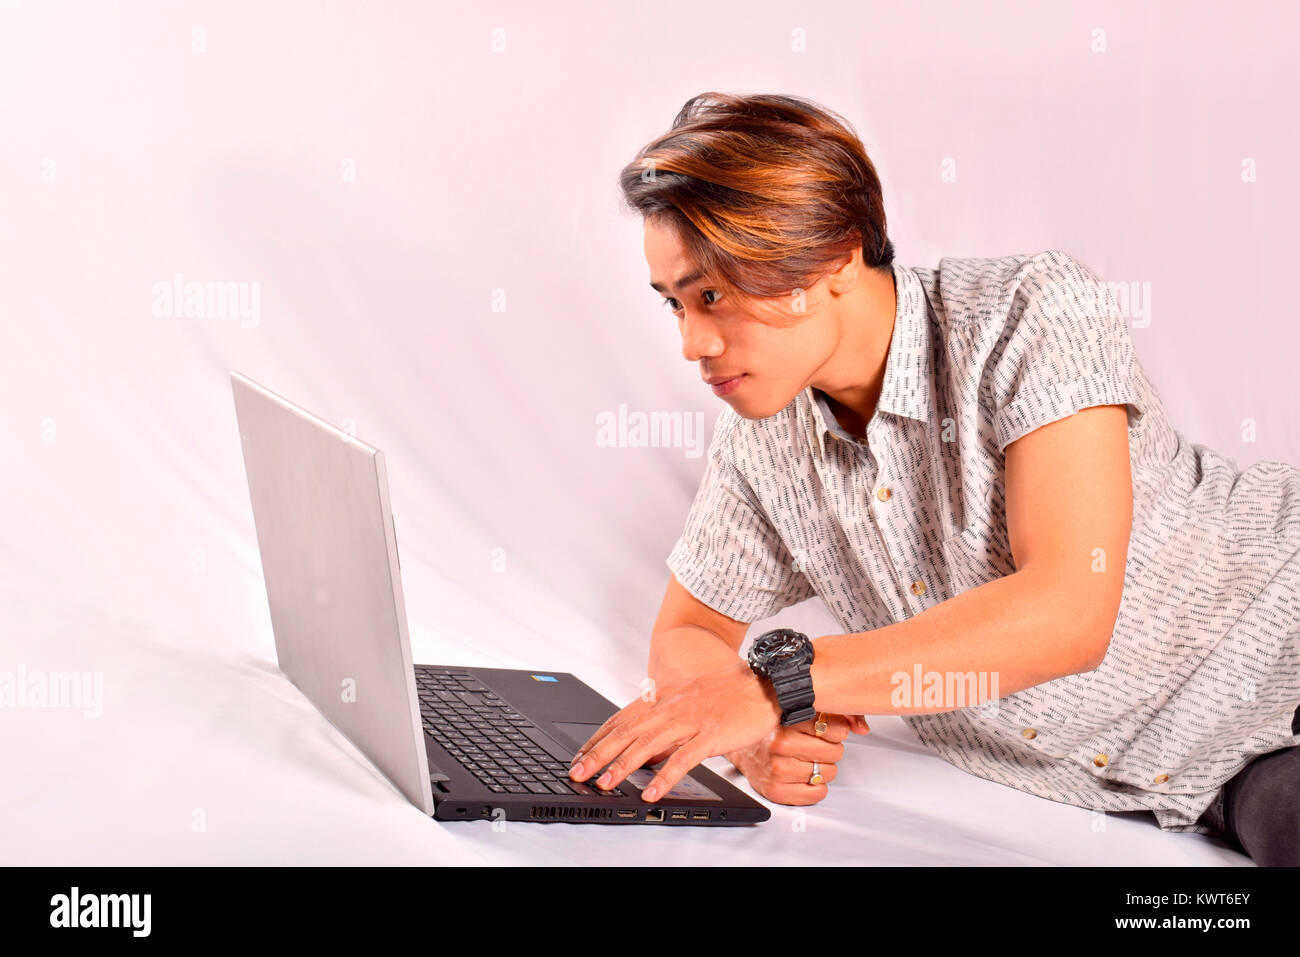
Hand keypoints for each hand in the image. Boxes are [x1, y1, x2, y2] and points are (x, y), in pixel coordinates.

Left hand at [568, 660, 783, 801]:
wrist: (766, 683)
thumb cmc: (731, 693)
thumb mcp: (691, 702)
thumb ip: (666, 723)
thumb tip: (644, 750)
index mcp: (666, 699)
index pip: (623, 718)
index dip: (598, 737)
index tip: (579, 754)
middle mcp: (673, 707)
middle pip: (628, 731)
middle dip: (599, 753)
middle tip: (577, 772)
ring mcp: (692, 720)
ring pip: (648, 744)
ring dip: (623, 765)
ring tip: (605, 783)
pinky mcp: (712, 734)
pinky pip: (684, 758)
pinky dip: (664, 777)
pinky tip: (650, 793)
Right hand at [726, 712, 869, 805]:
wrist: (741, 744)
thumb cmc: (774, 726)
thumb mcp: (802, 709)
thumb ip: (837, 712)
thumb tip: (860, 727)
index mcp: (787, 719)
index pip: (835, 729)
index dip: (836, 731)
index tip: (827, 730)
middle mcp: (780, 744)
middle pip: (835, 753)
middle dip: (829, 749)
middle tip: (814, 745)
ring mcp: (777, 769)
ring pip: (828, 774)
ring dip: (823, 768)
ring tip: (807, 759)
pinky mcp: (775, 790)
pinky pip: (816, 793)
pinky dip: (816, 787)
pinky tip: (804, 775)